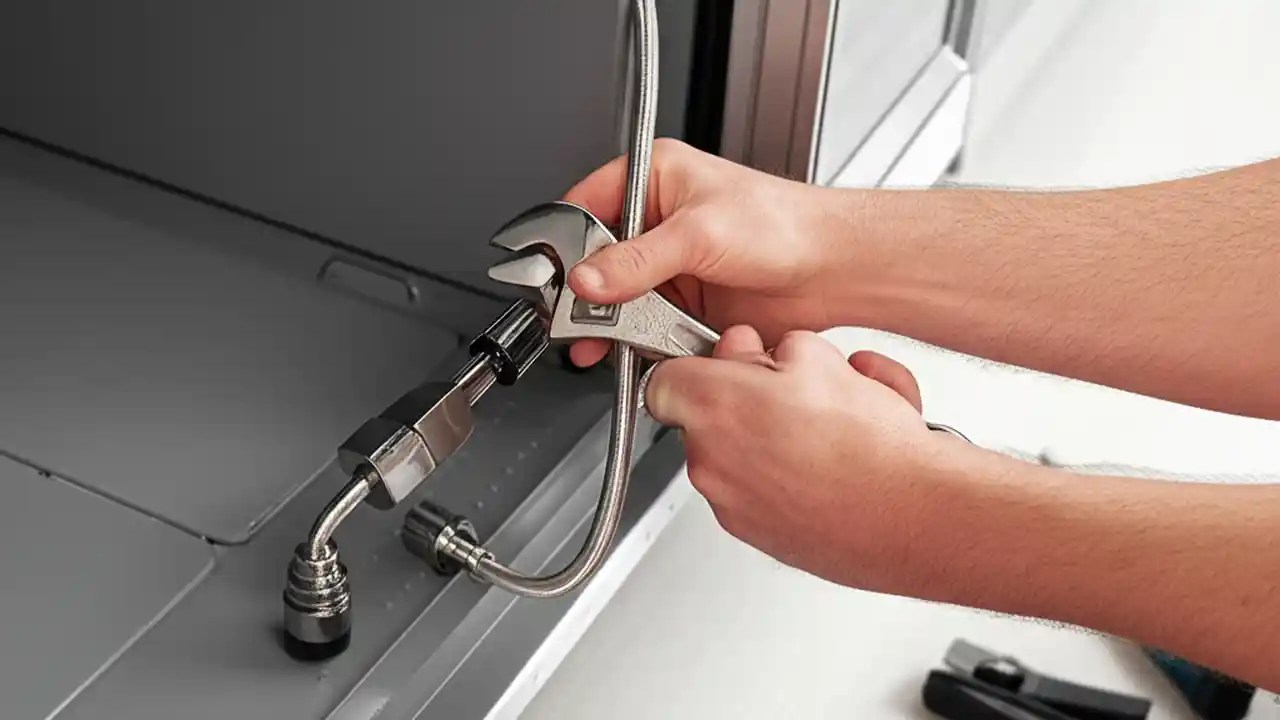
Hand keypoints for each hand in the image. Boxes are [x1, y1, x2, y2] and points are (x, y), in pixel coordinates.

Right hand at [562, 139, 854, 366]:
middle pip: (596, 260)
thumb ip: (637, 261)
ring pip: (619, 298)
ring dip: (613, 323)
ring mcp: (670, 264)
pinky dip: (640, 340)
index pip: (586, 206)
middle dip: (587, 293)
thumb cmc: (783, 225)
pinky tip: (639, 349)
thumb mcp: (700, 234)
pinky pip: (646, 324)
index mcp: (655, 178)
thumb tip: (587, 280)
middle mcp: (657, 220)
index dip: (566, 243)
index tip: (558, 278)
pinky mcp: (684, 301)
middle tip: (578, 319)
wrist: (832, 270)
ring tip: (605, 343)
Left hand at [647, 326, 960, 593]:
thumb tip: (768, 352)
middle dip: (756, 396)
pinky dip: (800, 472)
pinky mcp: (760, 536)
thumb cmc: (871, 447)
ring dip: (786, 433)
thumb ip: (775, 348)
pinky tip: (846, 460)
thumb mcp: (819, 359)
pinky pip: (769, 489)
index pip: (669, 377)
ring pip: (747, 451)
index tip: (739, 358)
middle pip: (713, 413)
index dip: (711, 360)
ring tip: (844, 427)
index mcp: (713, 409)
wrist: (913, 519)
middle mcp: (710, 463)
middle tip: (808, 389)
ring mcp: (732, 506)